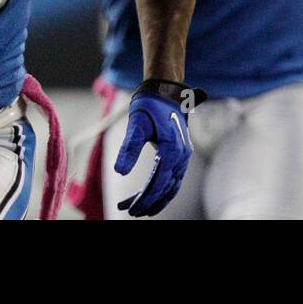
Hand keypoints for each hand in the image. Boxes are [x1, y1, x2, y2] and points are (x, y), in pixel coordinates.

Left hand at [113, 79, 202, 216]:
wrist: (165, 91)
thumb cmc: (150, 105)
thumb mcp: (137, 125)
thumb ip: (129, 148)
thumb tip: (119, 171)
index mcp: (172, 150)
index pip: (158, 182)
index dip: (144, 198)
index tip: (130, 208)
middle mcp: (181, 156)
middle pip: (166, 188)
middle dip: (149, 203)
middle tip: (132, 212)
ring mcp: (183, 156)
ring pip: (172, 186)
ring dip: (156, 199)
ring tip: (138, 208)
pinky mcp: (180, 155)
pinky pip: (173, 178)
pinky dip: (162, 190)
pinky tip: (148, 193)